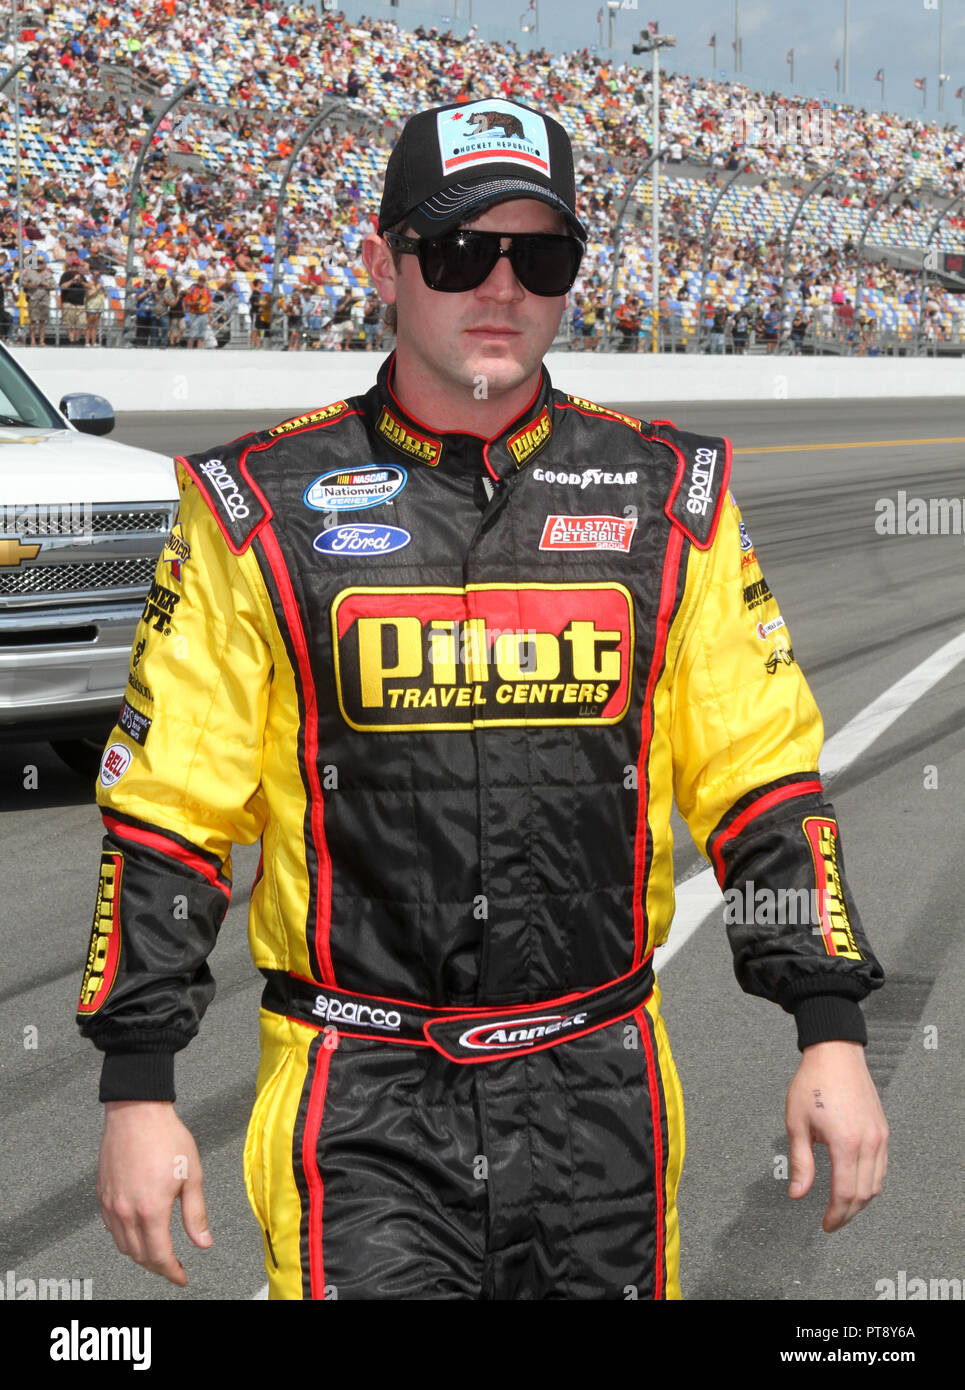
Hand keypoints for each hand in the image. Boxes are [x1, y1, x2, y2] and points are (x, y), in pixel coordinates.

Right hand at [98, 1100, 211, 1285]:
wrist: (137, 1112)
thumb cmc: (166, 1137)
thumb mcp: (192, 1175)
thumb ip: (196, 1214)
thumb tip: (203, 1242)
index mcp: (151, 1210)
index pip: (159, 1256)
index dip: (172, 1272)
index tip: (181, 1277)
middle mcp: (126, 1212)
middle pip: (139, 1256)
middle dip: (157, 1266)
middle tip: (173, 1266)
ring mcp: (111, 1204)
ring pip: (122, 1245)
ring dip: (140, 1254)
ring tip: (157, 1251)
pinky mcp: (102, 1195)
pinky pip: (111, 1228)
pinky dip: (125, 1238)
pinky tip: (137, 1231)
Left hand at [785, 1040, 887, 1231]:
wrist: (835, 1053)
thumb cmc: (812, 1083)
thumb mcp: (797, 1123)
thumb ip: (801, 1162)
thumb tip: (797, 1194)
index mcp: (845, 1143)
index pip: (846, 1193)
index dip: (836, 1215)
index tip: (825, 1225)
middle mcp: (868, 1142)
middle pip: (864, 1194)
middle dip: (848, 1213)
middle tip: (832, 1221)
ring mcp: (879, 1136)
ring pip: (877, 1183)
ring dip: (861, 1200)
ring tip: (842, 1206)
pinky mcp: (883, 1129)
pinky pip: (881, 1166)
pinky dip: (870, 1182)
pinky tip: (855, 1183)